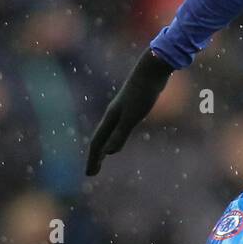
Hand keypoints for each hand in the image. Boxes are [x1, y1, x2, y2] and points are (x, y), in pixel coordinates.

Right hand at [86, 49, 173, 176]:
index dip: (93, 160)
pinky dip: (115, 137)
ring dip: (104, 147)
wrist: (152, 69)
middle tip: (92, 173)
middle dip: (95, 157)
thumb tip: (109, 153)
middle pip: (100, 139)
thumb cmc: (143, 92)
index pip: (97, 143)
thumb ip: (120, 133)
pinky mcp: (132, 107)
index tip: (90, 174)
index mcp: (110, 118)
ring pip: (108, 133)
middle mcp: (112, 114)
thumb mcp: (132, 116)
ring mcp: (121, 110)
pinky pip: (118, 127)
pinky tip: (119, 139)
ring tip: (103, 158)